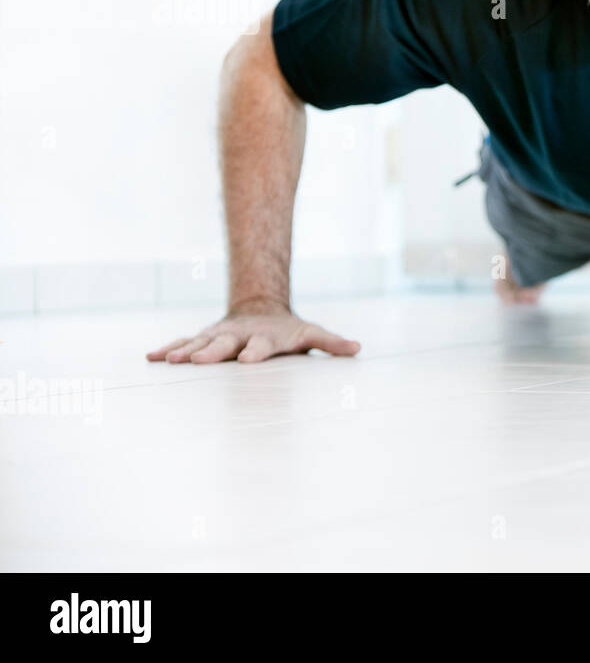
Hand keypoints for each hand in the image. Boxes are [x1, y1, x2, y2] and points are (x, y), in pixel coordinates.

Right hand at [147, 298, 360, 363]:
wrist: (261, 308)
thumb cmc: (289, 331)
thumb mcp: (312, 334)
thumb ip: (332, 342)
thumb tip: (358, 348)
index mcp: (266, 337)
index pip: (261, 346)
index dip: (256, 352)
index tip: (247, 360)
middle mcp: (239, 335)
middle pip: (225, 343)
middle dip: (212, 352)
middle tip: (200, 361)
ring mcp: (219, 336)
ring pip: (200, 342)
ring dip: (185, 351)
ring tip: (169, 360)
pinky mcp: (204, 339)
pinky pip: (184, 343)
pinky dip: (168, 348)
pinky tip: (151, 357)